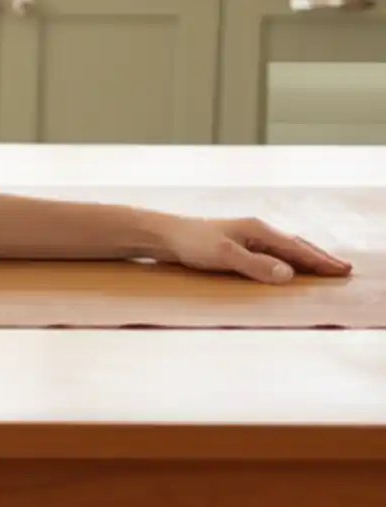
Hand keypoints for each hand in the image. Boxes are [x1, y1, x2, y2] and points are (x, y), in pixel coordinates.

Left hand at [155, 215, 352, 284]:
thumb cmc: (192, 243)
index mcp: (258, 230)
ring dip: (305, 257)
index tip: (341, 270)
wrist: (164, 234)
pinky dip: (287, 258)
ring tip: (322, 266)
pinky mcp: (236, 244)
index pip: (296, 248)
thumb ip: (256, 265)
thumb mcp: (225, 255)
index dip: (319, 261)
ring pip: (284, 247)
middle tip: (342, 269)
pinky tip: (286, 265)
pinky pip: (271, 251)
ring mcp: (246, 236)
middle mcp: (256, 230)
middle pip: (295, 244)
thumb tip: (289, 275)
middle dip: (319, 257)